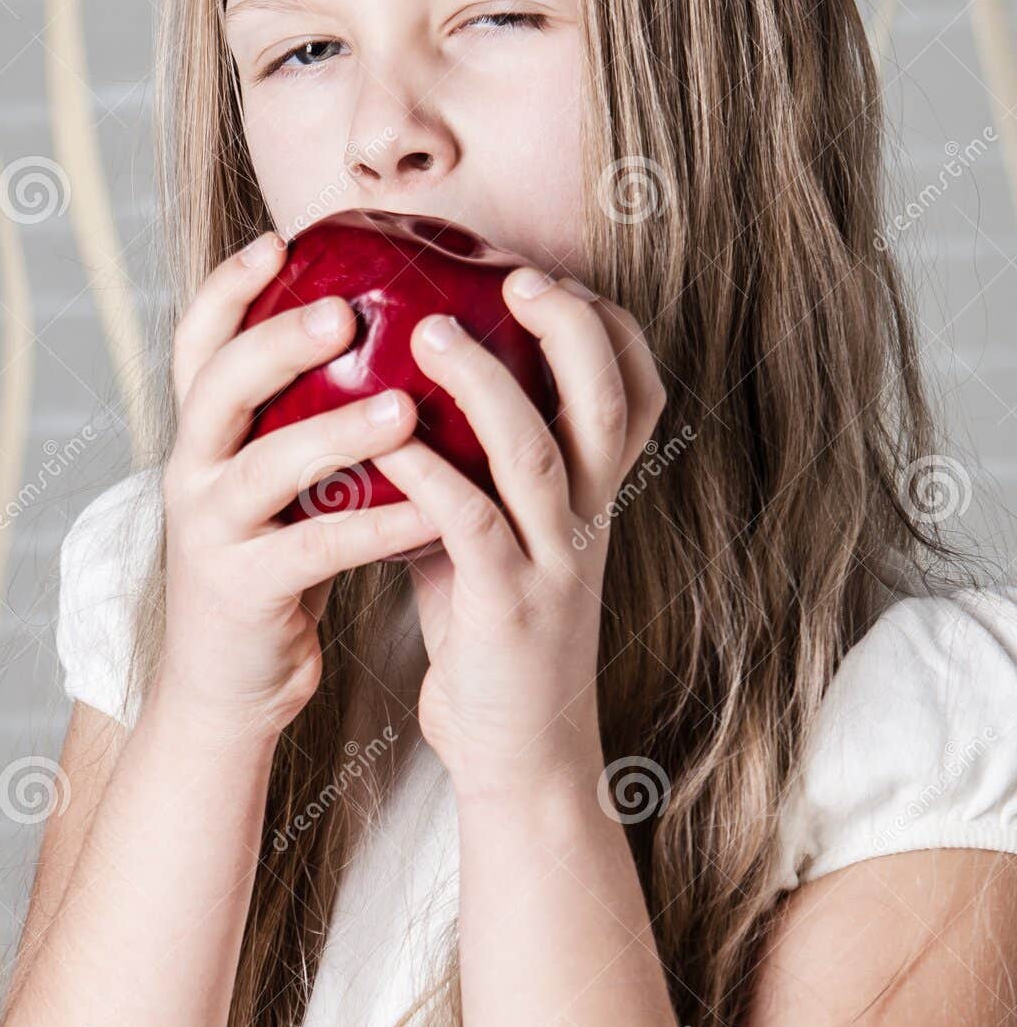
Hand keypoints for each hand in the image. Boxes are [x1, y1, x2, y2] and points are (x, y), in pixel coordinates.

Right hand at [156, 232, 436, 736]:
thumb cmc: (276, 558)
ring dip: (334, 433)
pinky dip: (375, 527)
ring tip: (402, 408)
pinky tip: (431, 508)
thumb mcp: (278, 475)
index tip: (278, 240)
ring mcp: (212, 530)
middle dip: (277, 341)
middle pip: (219, 386)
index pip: (198, 341)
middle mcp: (193, 469)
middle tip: (343, 310)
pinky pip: (314, 549)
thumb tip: (390, 329)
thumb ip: (306, 411)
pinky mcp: (243, 589)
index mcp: (204, 431)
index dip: (228, 286)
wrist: (230, 679)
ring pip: (266, 466)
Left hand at [370, 269, 666, 799]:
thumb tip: (413, 380)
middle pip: (606, 401)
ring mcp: (555, 562)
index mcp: (594, 493)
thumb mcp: (503, 530)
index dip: (610, 326)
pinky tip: (389, 442)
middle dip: (568, 328)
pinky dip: (429, 477)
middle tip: (515, 277)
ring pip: (536, 452)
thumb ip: (480, 461)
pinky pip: (472, 527)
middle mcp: (589, 517)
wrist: (521, 750)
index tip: (554, 276)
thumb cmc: (493, 627)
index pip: (637, 390)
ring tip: (430, 332)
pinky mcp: (508, 608)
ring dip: (485, 384)